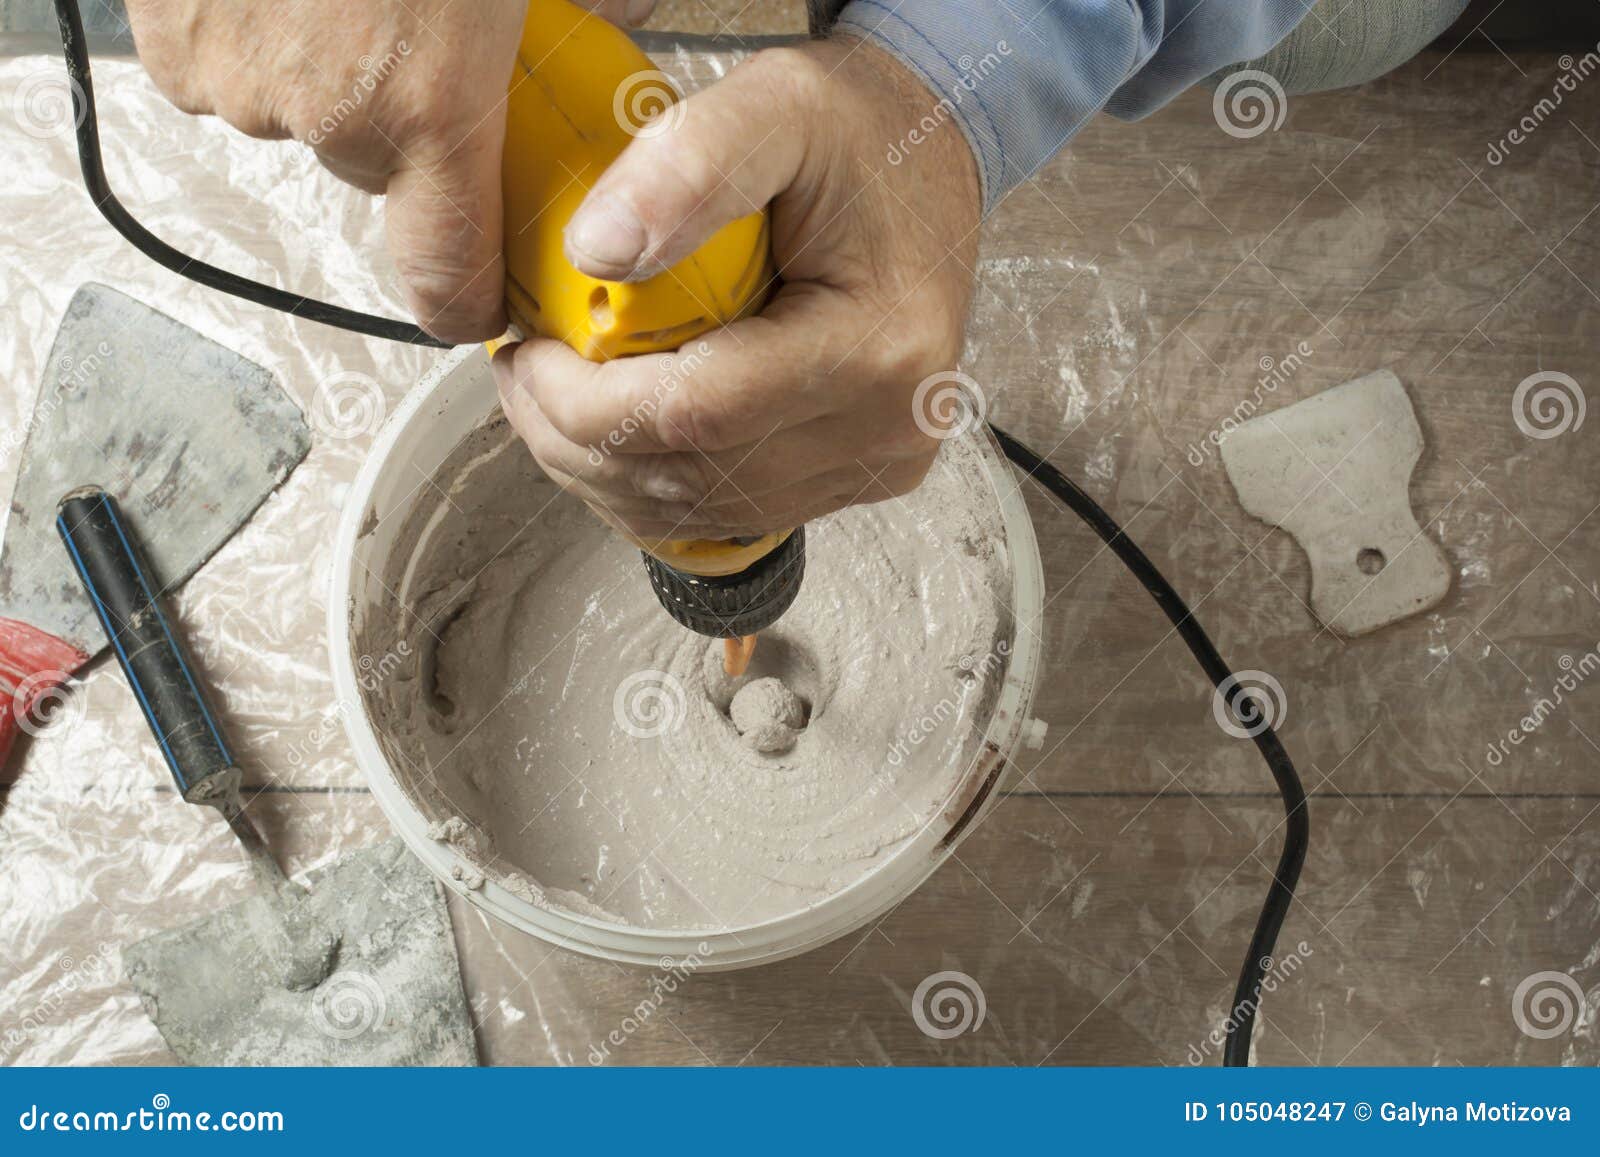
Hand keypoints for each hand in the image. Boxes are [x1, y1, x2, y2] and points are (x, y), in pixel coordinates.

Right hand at [124, 0, 658, 341]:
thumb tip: (634, 18)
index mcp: (429, 101)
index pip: (448, 275)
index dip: (465, 301)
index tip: (476, 303)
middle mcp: (327, 110)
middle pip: (374, 163)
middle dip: (398, 112)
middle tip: (414, 26)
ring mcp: (236, 73)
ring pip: (293, 107)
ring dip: (319, 61)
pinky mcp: (165, 31)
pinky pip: (219, 57)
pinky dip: (249, 23)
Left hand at [493, 37, 981, 542]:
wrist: (927, 159)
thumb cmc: (855, 131)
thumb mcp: (775, 106)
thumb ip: (686, 168)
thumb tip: (594, 255)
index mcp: (875, 349)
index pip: (693, 416)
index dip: (582, 402)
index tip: (526, 351)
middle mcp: (889, 428)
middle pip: (689, 476)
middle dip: (576, 439)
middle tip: (521, 374)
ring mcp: (878, 462)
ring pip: (699, 508)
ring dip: (604, 469)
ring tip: (552, 400)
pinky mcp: (860, 476)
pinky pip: (729, 510)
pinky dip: (651, 484)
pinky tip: (611, 432)